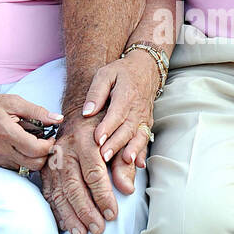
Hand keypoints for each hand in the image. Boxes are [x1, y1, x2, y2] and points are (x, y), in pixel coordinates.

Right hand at [0, 93, 61, 171]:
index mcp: (5, 132)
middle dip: (44, 154)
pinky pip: (17, 166)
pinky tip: (22, 145)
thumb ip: (37, 111)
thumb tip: (58, 119)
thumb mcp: (14, 102)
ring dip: (34, 157)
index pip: (36, 149)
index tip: (50, 136)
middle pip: (34, 164)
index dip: (49, 145)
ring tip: (32, 142)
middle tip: (45, 141)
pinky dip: (24, 158)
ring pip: (26, 167)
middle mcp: (0, 149)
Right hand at [40, 109, 118, 233]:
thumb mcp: (118, 139)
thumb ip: (123, 164)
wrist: (79, 113)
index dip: (103, 196)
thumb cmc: (103, 128)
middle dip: (86, 211)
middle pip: (74, 186)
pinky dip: (57, 211)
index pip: (94, 173)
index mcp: (85, 141)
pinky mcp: (44, 168)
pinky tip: (66, 225)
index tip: (113, 215)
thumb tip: (128, 189)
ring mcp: (52, 160)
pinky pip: (49, 193)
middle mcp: (65, 150)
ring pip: (59, 193)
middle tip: (98, 230)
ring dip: (70, 216)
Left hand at [82, 49, 161, 190]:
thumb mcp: (105, 74)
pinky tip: (137, 164)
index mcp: (126, 95)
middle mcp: (137, 109)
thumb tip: (87, 111)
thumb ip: (96, 92)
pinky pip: (145, 140)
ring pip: (138, 137)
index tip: (97, 139)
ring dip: (131, 150)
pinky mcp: (146, 125)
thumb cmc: (122, 72)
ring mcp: (143, 118)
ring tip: (124, 162)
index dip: (107, 127)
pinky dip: (142, 152)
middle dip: (116, 144)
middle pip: (127, 129)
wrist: (146, 70)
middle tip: (104, 156)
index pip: (116, 114)